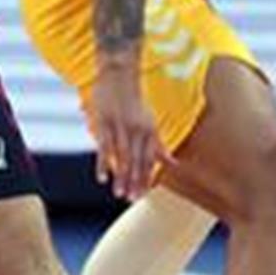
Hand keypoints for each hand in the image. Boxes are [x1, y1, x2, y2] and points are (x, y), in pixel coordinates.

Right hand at [84, 56, 170, 201]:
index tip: (142, 195)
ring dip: (121, 177)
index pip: (149, 160)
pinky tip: (102, 178)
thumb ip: (159, 145)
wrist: (119, 73)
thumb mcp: (151, 122)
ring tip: (118, 194)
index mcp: (149, 131)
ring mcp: (120, 127)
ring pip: (122, 157)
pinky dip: (103, 163)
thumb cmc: (134, 100)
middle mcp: (137, 131)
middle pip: (136, 162)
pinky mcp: (104, 122)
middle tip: (131, 200)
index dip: (145, 178)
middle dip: (134, 182)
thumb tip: (173, 163)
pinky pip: (104, 147)